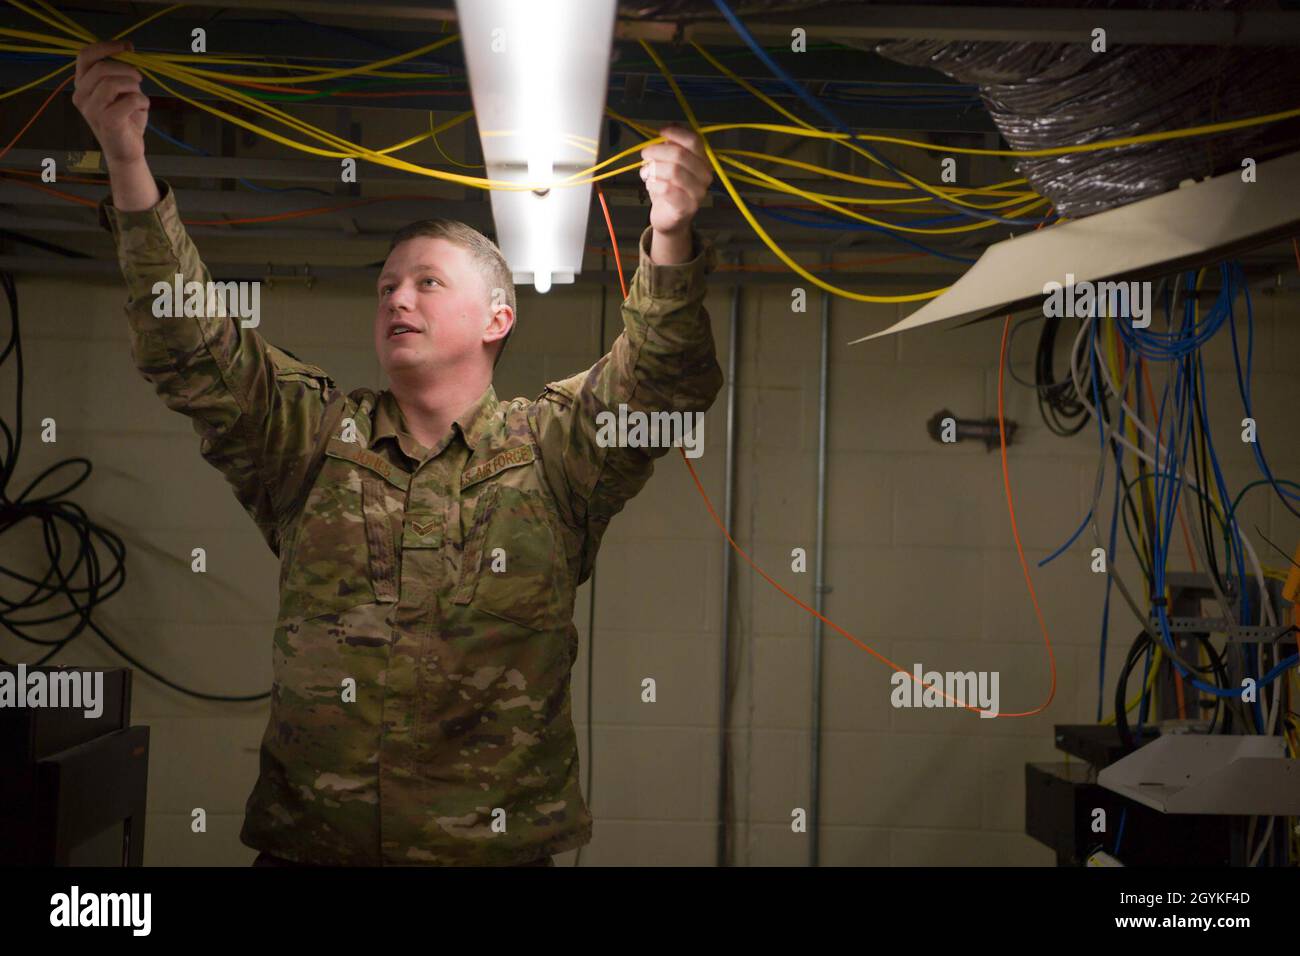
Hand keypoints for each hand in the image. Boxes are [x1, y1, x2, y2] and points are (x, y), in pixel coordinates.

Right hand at [72, 39, 148, 166]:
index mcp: (81, 85)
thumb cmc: (125, 119)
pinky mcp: (107, 121)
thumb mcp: (121, 91)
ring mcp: (91, 110)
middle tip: (139, 78)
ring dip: (133, 86)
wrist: (126, 151)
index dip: (106, 47)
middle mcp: (81, 96)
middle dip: (126, 69)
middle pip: (100, 68)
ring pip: (112, 83)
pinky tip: (143, 107)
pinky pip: (128, 100)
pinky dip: (141, 100)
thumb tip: (128, 50)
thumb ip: (118, 73)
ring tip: (140, 96)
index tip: (127, 46)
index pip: (85, 56)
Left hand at [640, 123, 711, 249]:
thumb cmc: (669, 188)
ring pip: (673, 171)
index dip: (676, 133)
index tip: (660, 132)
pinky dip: (653, 184)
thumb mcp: (670, 164)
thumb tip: (670, 126)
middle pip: (680, 154)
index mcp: (703, 161)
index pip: (694, 141)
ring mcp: (698, 193)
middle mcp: (705, 176)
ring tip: (645, 173)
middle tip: (644, 155)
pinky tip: (650, 185)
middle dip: (657, 151)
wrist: (670, 219)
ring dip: (653, 169)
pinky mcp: (686, 207)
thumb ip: (672, 146)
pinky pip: (667, 189)